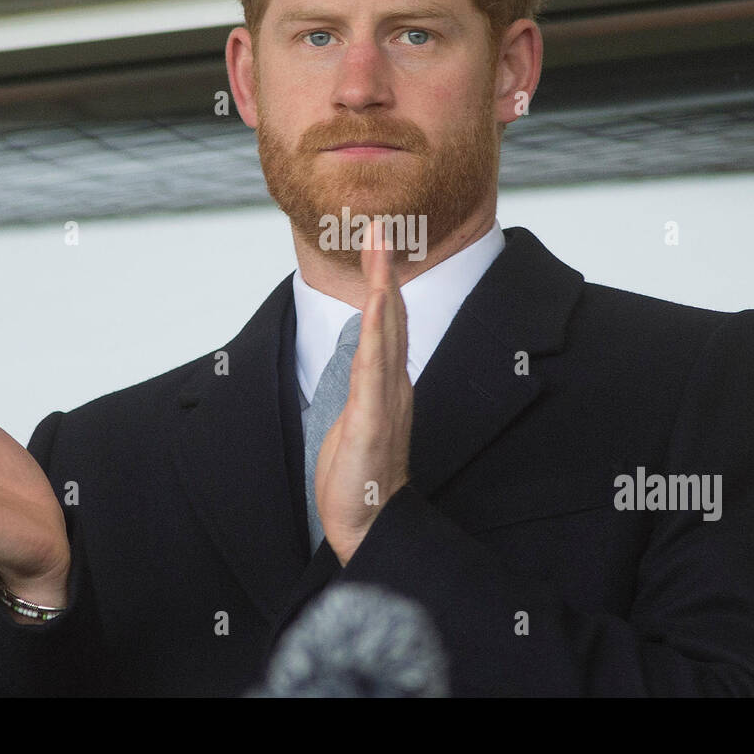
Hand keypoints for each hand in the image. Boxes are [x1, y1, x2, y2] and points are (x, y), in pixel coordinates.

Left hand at [314, 219, 412, 564]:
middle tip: (379, 226)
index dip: (383, 283)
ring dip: (381, 288)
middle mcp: (393, 386)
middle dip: (383, 270)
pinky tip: (377, 305)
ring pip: (384, 334)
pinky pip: (374, 371)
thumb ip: (365, 388)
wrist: (370, 527)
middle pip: (390, 317)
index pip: (386, 324)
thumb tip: (364, 361)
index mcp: (388, 384)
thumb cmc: (362, 478)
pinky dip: (376, 334)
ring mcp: (385, 401)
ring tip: (378, 249)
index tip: (378, 245)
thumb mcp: (359, 420)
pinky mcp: (371, 422)